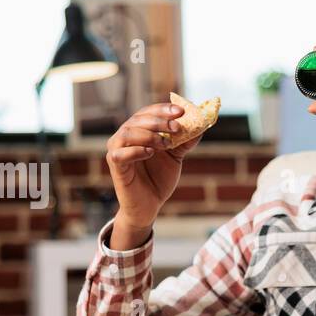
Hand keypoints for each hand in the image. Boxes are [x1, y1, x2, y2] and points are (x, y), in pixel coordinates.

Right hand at [105, 102, 203, 244]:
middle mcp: (126, 137)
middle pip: (138, 120)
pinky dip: (135, 151)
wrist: (150, 206)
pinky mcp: (115, 166)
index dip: (163, 109)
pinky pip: (119, 154)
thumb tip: (200, 126)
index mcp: (139, 131)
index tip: (181, 111)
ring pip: (127, 133)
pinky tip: (150, 153)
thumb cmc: (159, 179)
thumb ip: (184, 142)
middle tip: (176, 127)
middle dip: (159, 121)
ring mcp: (118, 151)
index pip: (148, 112)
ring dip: (149, 135)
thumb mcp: (175, 158)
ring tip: (165, 144)